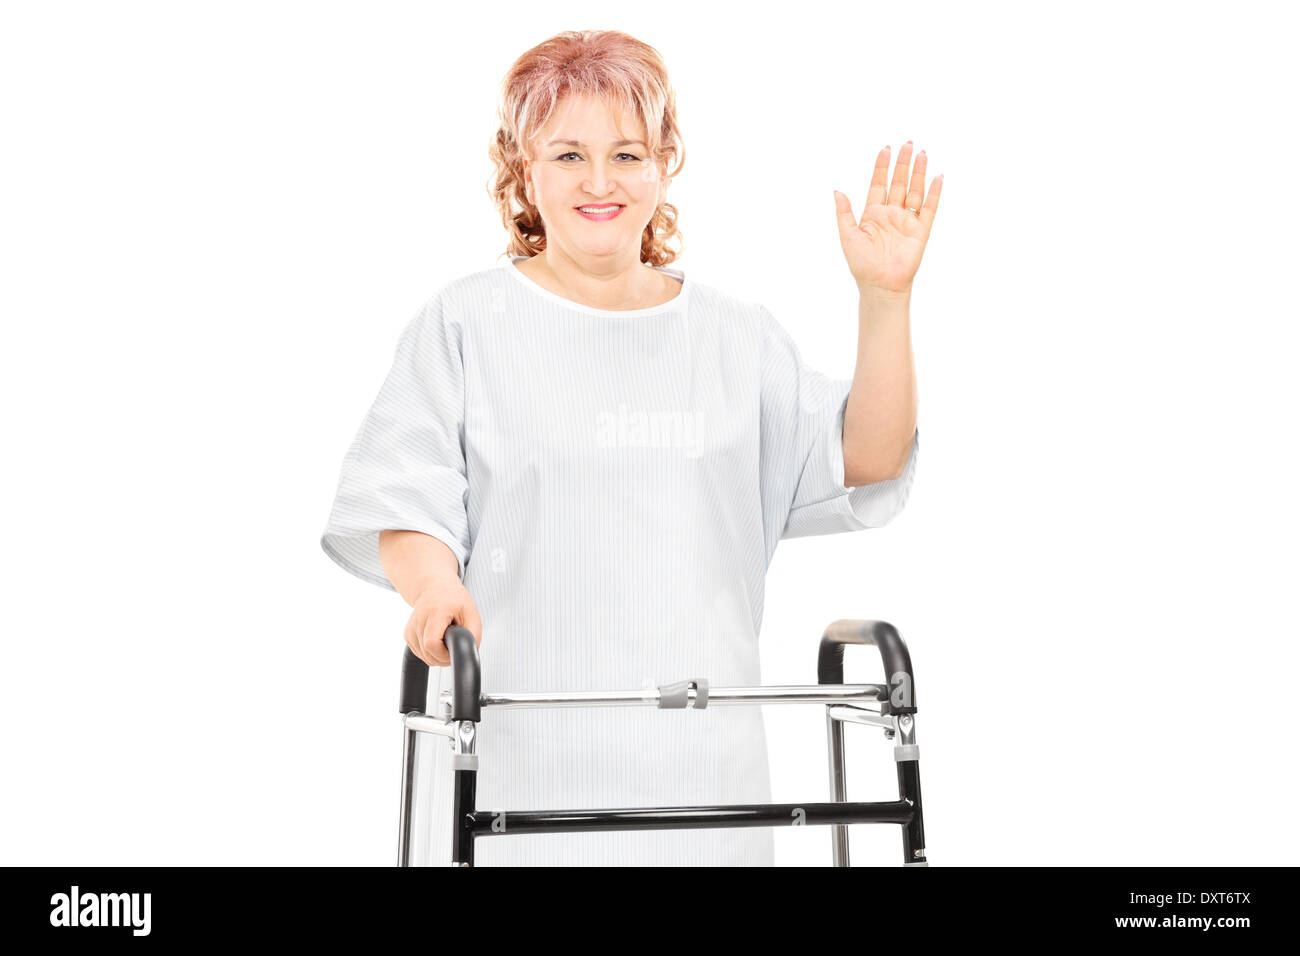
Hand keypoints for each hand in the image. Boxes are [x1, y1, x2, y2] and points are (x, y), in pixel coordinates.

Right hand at [404, 577, 482, 666]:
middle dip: (444, 657)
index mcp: (435, 612)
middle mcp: (418, 620)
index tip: (454, 649)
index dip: (444, 654)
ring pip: (424, 657)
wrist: (435, 588)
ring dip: (438, 655)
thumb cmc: (454, 600)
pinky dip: (431, 652)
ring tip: (447, 640)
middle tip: (455, 645)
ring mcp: (410, 629)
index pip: (431, 644)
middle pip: (428, 654)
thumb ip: (473, 635)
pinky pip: (420, 654)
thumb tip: (468, 654)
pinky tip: (438, 639)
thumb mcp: (472, 614)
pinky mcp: (407, 635)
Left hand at [833, 142, 942, 295]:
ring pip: (914, 191)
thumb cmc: (861, 264)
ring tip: (921, 153)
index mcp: (872, 214)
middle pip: (898, 183)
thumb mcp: (848, 235)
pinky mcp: (921, 231)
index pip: (878, 184)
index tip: (885, 149)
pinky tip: (937, 177)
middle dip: (902, 164)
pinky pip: (929, 208)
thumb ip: (844, 213)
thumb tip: (837, 190)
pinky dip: (934, 193)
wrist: (879, 285)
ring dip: (917, 173)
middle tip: (907, 144)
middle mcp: (890, 214)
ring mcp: (906, 221)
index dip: (882, 167)